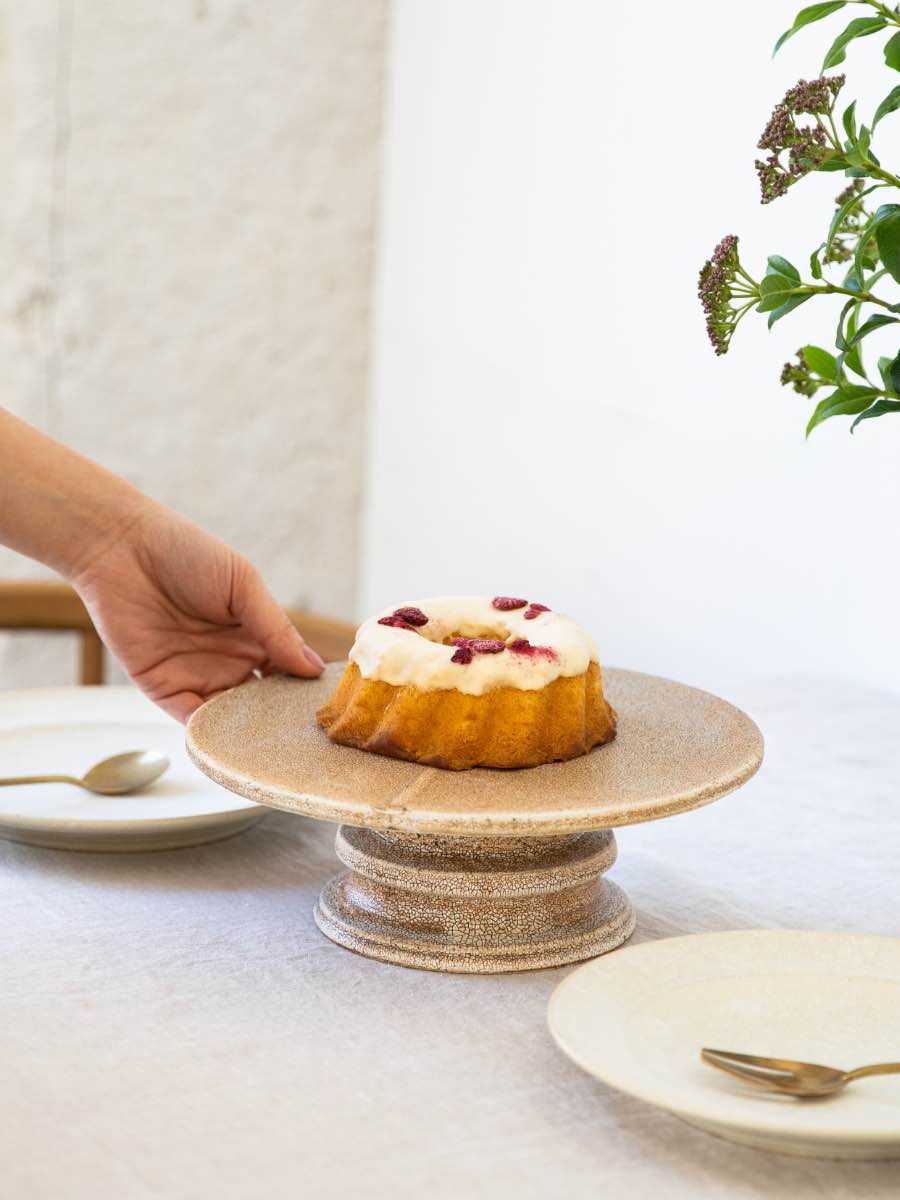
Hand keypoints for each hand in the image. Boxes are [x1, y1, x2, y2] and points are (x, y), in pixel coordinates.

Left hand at [73, 502, 323, 721]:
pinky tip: (227, 743)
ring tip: (269, 749)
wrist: (122, 548)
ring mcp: (197, 676)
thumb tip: (314, 668)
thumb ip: (276, 629)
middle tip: (301, 739)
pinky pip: (190, 720)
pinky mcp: (163, 688)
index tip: (323, 710)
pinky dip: (208, 735)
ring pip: (229, 718)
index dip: (303, 691)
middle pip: (262, 702)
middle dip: (278, 721)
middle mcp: (229, 660)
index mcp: (253, 635)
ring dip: (246, 733)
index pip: (287, 673)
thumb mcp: (243, 585)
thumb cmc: (187, 552)